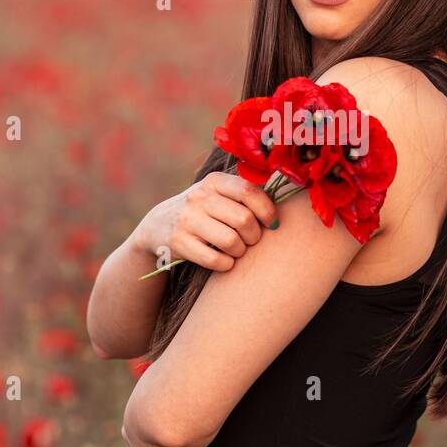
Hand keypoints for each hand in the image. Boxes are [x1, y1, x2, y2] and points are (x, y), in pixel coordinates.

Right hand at [136, 171, 278, 272]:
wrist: (159, 225)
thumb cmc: (204, 210)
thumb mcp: (218, 193)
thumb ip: (245, 193)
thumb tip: (286, 200)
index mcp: (214, 181)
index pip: (249, 191)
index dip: (267, 210)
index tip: (272, 223)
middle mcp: (199, 197)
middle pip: (243, 220)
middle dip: (254, 236)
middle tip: (251, 240)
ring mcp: (186, 220)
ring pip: (231, 241)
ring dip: (240, 251)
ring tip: (237, 250)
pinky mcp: (178, 243)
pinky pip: (215, 260)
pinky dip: (226, 264)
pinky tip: (225, 261)